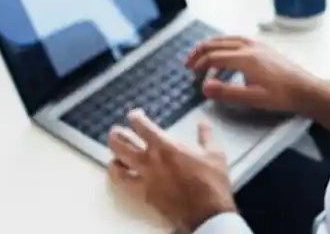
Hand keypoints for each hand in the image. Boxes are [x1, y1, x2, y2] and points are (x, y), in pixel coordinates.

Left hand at [107, 110, 236, 232]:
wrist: (207, 214)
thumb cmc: (212, 183)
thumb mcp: (215, 154)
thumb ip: (206, 136)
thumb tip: (203, 124)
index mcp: (166, 147)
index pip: (142, 126)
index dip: (135, 117)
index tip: (134, 115)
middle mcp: (150, 161)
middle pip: (121, 144)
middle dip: (116, 135)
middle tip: (116, 131)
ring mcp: (145, 180)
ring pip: (117, 166)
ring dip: (114, 156)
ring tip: (115, 153)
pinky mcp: (144, 195)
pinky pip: (125, 185)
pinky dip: (120, 177)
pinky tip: (122, 174)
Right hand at [186, 36, 315, 114]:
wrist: (306, 88)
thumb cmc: (281, 95)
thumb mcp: (253, 98)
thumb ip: (227, 92)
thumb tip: (204, 87)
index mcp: (245, 58)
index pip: (214, 57)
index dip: (200, 64)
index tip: (191, 73)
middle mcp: (250, 46)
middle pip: (218, 43)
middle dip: (201, 51)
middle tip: (188, 62)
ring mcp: (258, 44)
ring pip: (228, 39)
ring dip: (212, 45)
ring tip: (201, 54)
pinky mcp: (264, 47)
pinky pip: (238, 40)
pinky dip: (225, 44)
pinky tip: (225, 54)